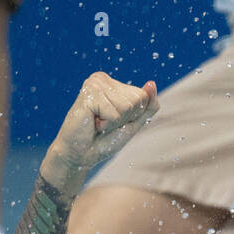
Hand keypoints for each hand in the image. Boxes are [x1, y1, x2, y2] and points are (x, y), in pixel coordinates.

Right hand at [42, 73, 157, 192]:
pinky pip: (114, 113)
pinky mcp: (88, 93)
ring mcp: (94, 84)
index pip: (143, 97)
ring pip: (127, 106)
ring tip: (98, 123)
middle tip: (105, 123)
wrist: (81, 154)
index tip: (115, 120)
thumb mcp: (133, 123)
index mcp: (113, 84)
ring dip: (114, 122)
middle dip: (125, 118)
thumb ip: (147, 105)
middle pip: (137, 101)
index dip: (133, 116)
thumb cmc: (105, 139)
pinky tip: (93, 122)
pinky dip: (107, 124)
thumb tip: (152, 84)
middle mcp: (102, 79)